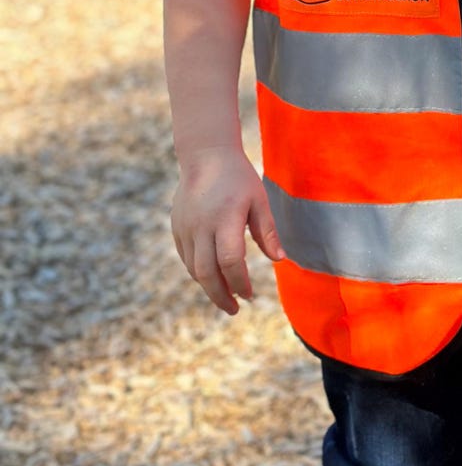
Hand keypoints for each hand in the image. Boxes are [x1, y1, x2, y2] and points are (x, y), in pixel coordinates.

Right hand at [171, 146, 284, 314]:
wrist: (205, 156)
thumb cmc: (238, 178)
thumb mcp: (259, 199)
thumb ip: (267, 231)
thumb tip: (280, 260)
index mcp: (225, 218)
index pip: (230, 261)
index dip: (240, 283)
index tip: (250, 295)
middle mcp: (201, 226)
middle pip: (207, 273)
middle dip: (221, 296)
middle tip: (234, 310)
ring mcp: (186, 228)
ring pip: (194, 269)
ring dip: (210, 287)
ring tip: (226, 297)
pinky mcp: (177, 228)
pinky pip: (187, 258)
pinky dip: (199, 272)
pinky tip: (213, 277)